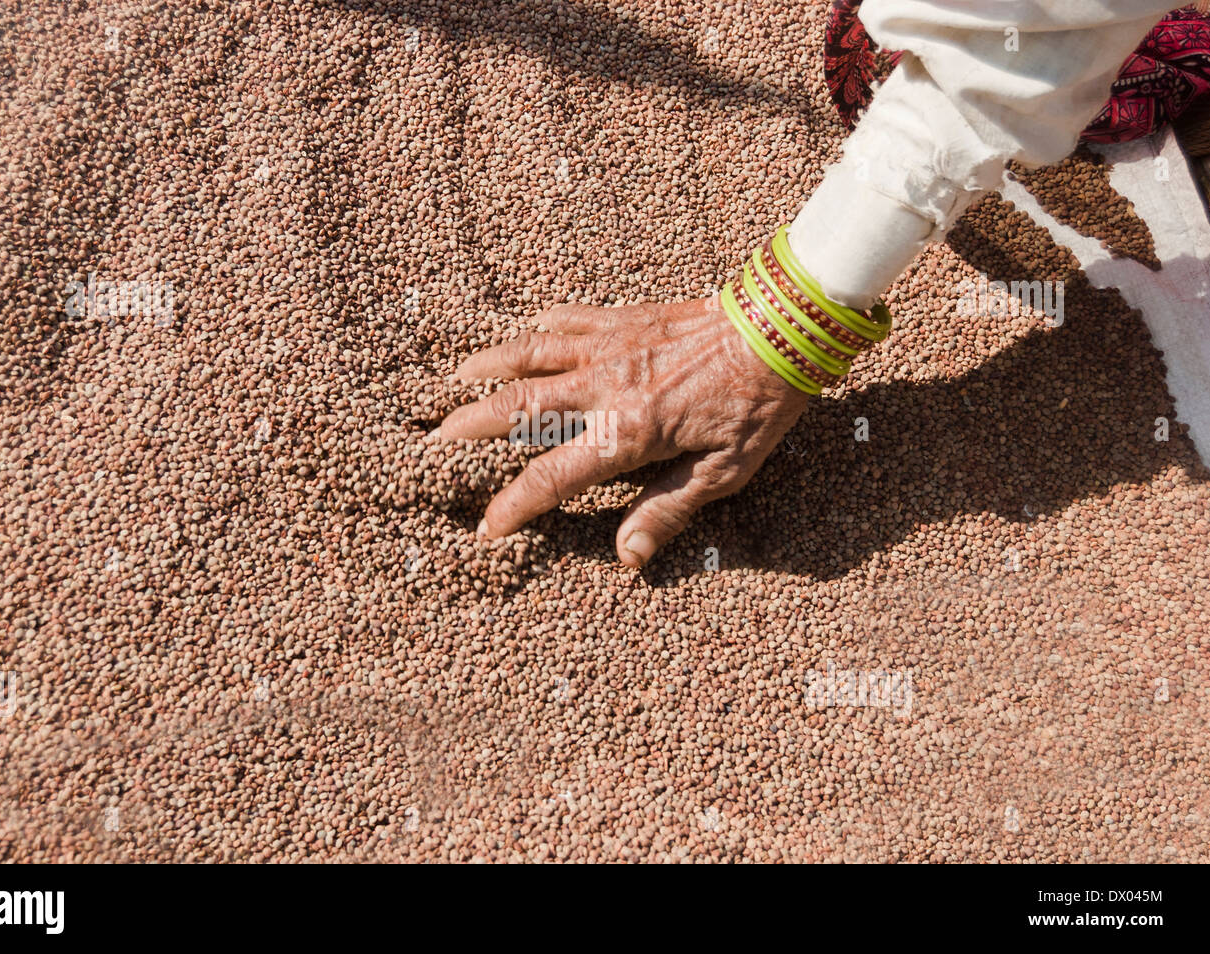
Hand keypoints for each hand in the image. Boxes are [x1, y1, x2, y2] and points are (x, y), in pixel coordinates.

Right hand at [437, 295, 810, 566]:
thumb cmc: (754, 407)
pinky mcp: (620, 318)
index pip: (551, 476)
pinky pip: (563, 320)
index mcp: (626, 434)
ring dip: (485, 371)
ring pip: (527, 356)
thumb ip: (665, 512)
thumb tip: (626, 560)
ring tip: (452, 383)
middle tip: (432, 445)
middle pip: (517, 408)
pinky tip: (518, 336)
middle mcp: (603, 388)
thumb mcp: (721, 474)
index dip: (513, 506)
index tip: (485, 527)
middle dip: (468, 429)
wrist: (778, 329)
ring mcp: (607, 347)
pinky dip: (534, 330)